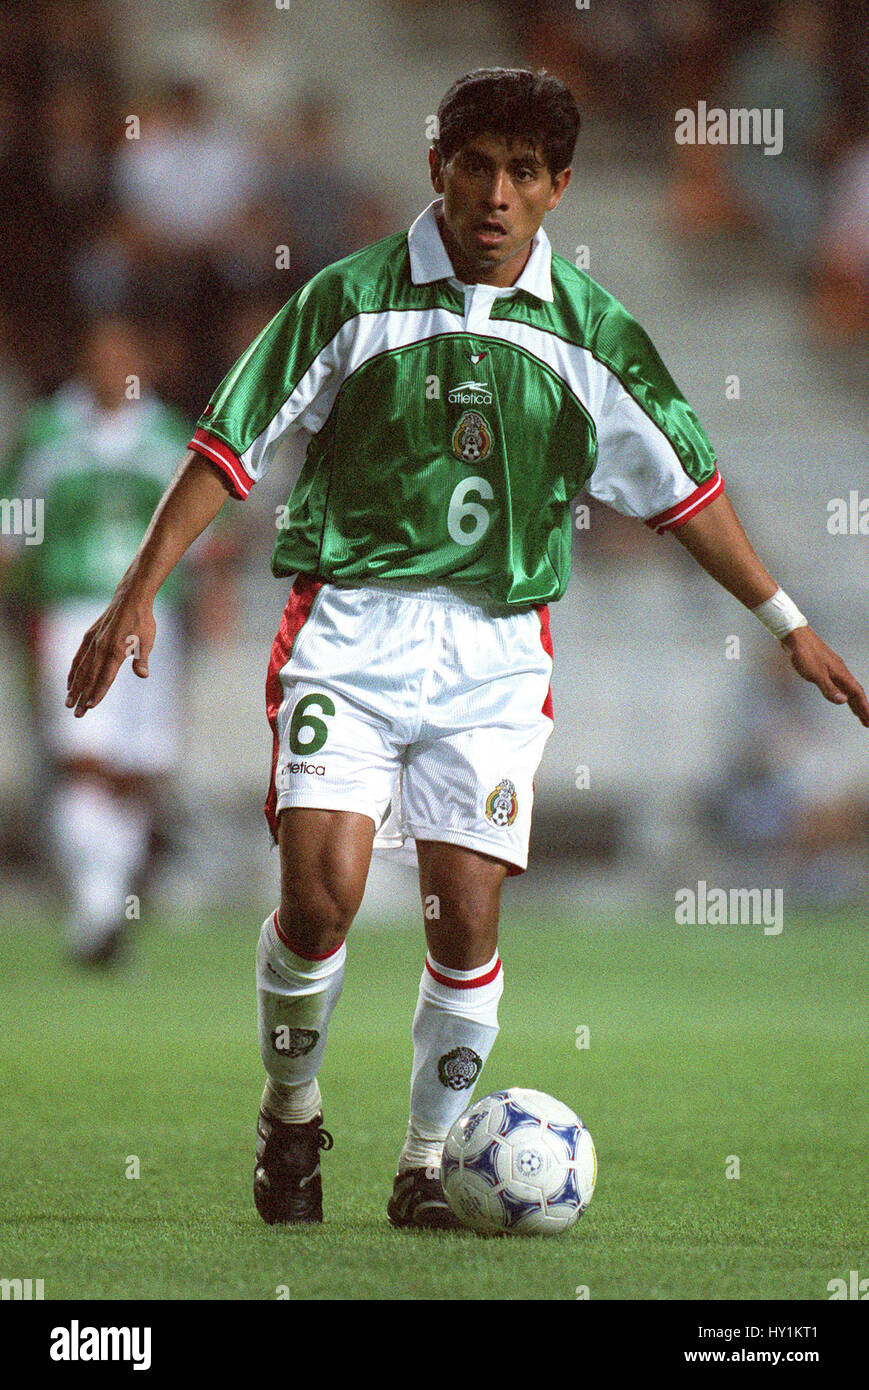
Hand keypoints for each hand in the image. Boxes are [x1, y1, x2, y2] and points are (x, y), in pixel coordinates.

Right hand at [66, 586, 155, 717]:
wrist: (130, 598)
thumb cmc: (142, 621)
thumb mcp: (147, 641)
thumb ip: (141, 660)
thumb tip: (143, 675)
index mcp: (115, 651)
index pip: (105, 677)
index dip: (97, 693)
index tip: (89, 707)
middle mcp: (101, 648)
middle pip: (90, 677)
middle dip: (82, 697)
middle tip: (76, 714)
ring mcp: (93, 642)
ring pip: (81, 669)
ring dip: (74, 687)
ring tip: (68, 702)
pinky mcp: (89, 636)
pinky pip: (79, 657)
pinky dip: (73, 671)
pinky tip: (70, 682)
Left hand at [781, 626, 868, 726]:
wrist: (794, 636)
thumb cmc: (804, 654)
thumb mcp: (815, 674)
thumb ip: (829, 689)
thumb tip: (844, 701)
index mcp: (840, 673)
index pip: (857, 694)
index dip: (864, 708)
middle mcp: (840, 671)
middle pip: (855, 693)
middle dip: (862, 708)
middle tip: (868, 723)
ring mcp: (834, 669)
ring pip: (848, 689)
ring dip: (854, 702)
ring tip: (859, 714)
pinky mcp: (825, 667)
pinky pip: (840, 685)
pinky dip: (844, 694)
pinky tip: (842, 696)